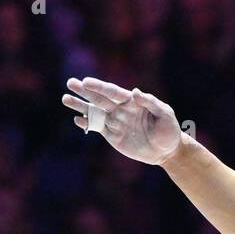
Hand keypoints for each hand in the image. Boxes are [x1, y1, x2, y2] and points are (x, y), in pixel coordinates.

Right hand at [62, 77, 182, 164]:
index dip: (100, 87)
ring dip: (80, 106)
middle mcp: (120, 109)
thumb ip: (151, 103)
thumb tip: (135, 92)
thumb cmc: (169, 130)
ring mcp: (115, 122)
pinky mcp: (112, 135)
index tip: (86, 82)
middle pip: (100, 99)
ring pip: (95, 112)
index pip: (113, 92)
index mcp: (132, 101)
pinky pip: (97, 128)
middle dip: (85, 91)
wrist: (168, 151)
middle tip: (70, 83)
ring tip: (65, 99)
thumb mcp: (165, 114)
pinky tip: (77, 120)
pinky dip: (87, 124)